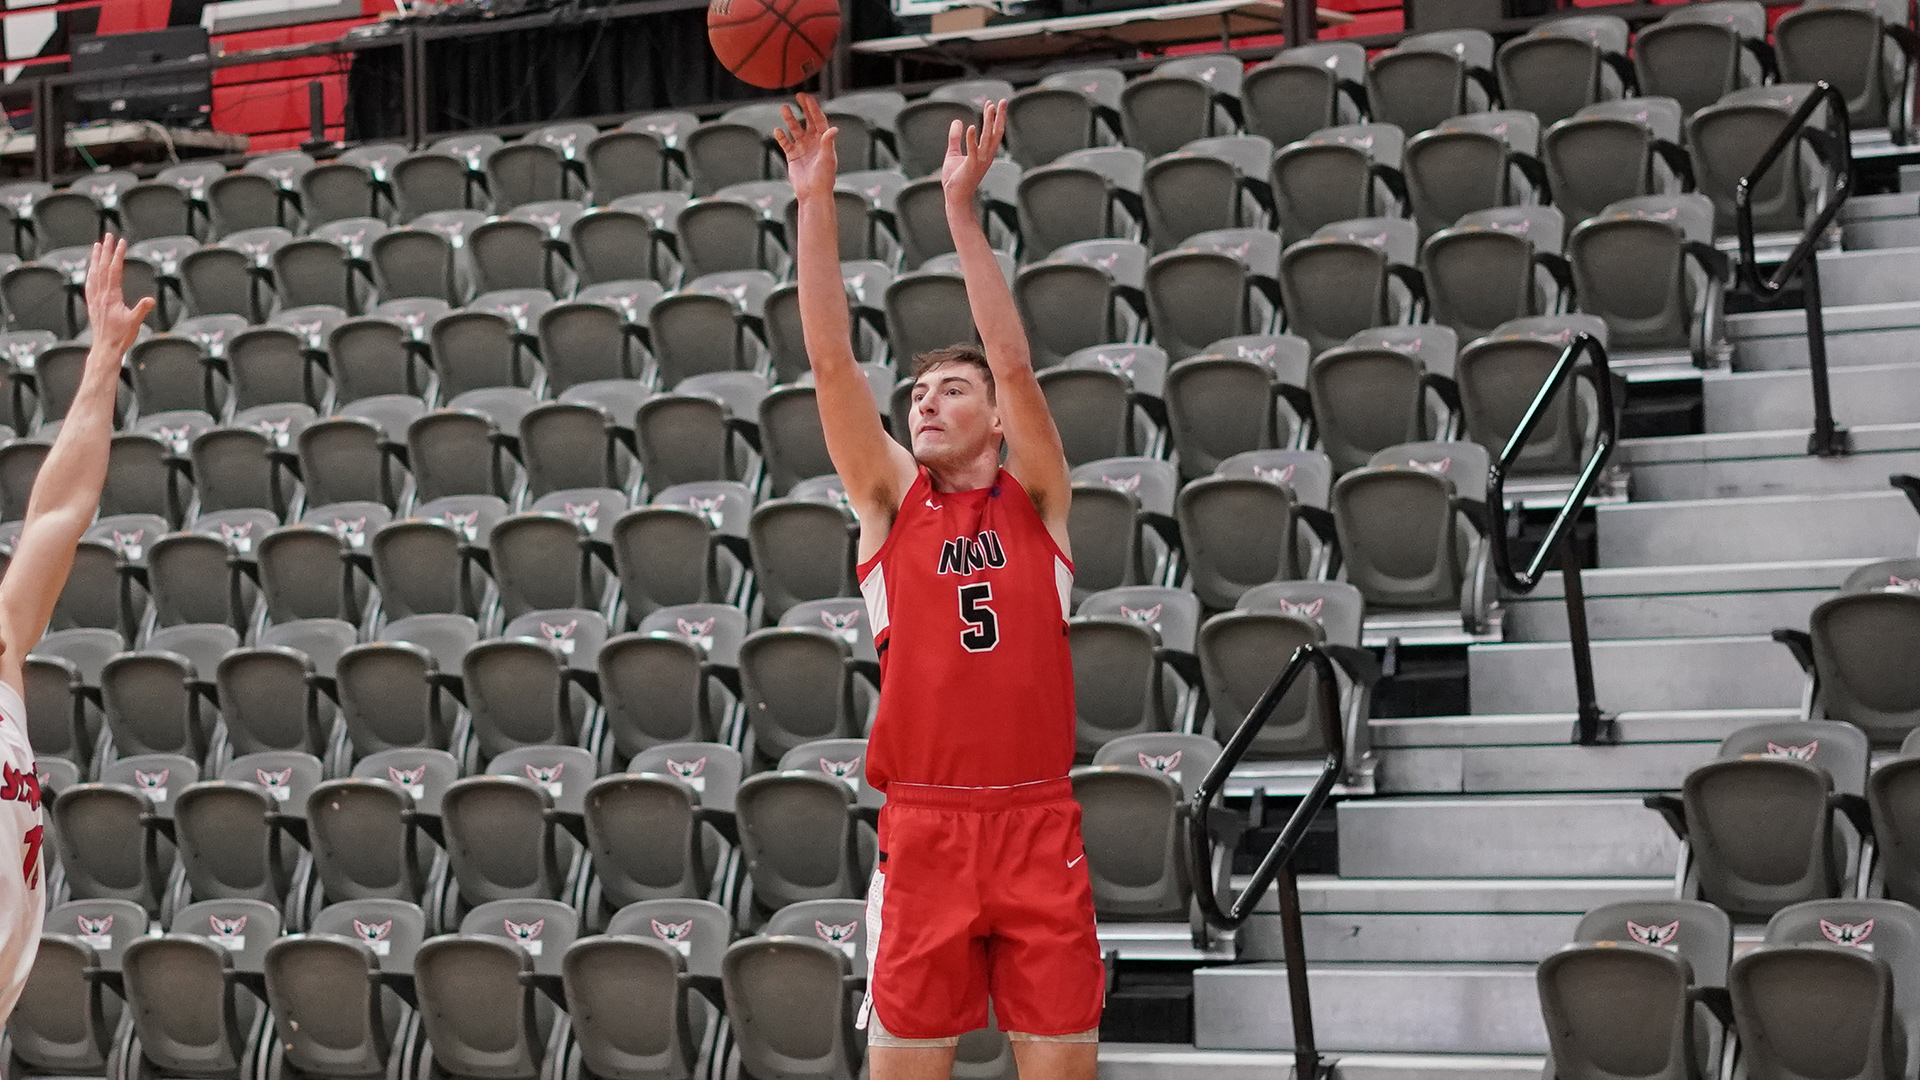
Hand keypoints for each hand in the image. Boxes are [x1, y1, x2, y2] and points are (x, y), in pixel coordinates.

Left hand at [84, 235, 153, 361]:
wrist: (105, 347)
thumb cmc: (120, 336)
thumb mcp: (135, 323)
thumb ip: (141, 309)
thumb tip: (150, 299)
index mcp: (111, 296)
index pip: (114, 270)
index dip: (117, 255)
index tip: (121, 242)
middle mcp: (100, 295)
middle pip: (102, 267)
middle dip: (105, 250)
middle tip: (108, 236)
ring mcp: (95, 298)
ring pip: (94, 273)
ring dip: (96, 258)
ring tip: (97, 246)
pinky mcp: (92, 303)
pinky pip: (89, 283)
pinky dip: (90, 272)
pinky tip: (91, 269)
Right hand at [773, 93, 838, 202]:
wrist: (813, 193)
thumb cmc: (824, 177)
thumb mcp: (827, 158)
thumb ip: (828, 142)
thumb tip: (834, 128)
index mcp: (824, 141)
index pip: (819, 120)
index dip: (814, 108)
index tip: (808, 97)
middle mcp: (813, 142)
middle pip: (808, 120)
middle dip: (804, 108)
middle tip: (798, 95)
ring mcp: (802, 148)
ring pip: (795, 129)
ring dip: (790, 119)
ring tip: (784, 108)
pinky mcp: (792, 156)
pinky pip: (785, 142)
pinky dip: (781, 136)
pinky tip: (778, 130)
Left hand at [941, 98, 1005, 206]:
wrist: (955, 198)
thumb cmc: (955, 179)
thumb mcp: (953, 153)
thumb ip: (955, 137)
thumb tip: (957, 121)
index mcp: (984, 153)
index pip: (993, 132)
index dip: (994, 118)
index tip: (993, 103)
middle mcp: (986, 156)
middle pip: (995, 132)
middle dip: (998, 116)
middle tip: (1000, 100)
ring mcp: (980, 161)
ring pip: (987, 138)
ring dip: (989, 122)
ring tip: (989, 107)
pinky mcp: (971, 166)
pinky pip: (973, 151)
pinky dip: (972, 139)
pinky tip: (972, 127)